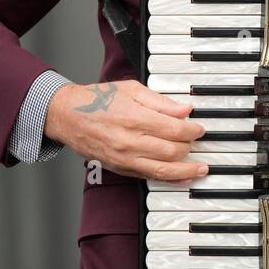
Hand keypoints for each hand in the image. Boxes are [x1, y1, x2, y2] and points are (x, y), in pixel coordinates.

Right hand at [44, 79, 207, 181]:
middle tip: (196, 140)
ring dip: (186, 171)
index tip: (199, 128)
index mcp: (135, 118)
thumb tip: (185, 109)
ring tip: (202, 169)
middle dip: (190, 146)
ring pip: (163, 170)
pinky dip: (168, 179)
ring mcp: (124, 158)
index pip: (175, 129)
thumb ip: (160, 101)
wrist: (67, 116)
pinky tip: (182, 177)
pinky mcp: (120, 168)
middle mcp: (130, 141)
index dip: (193, 130)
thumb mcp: (132, 89)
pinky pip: (149, 177)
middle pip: (172, 150)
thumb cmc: (98, 99)